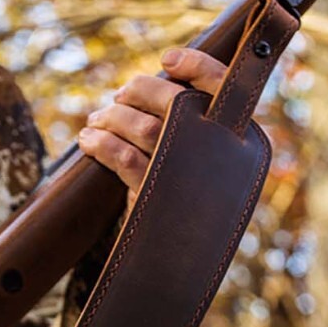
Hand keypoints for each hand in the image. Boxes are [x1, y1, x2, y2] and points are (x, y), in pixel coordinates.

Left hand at [76, 47, 228, 208]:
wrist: (177, 267)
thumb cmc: (184, 210)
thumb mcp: (197, 169)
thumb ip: (188, 131)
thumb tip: (154, 89)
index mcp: (239, 143)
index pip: (225, 87)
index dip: (198, 65)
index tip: (167, 59)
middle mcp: (220, 157)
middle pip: (176, 102)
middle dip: (140, 91)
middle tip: (118, 98)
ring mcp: (188, 178)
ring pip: (145, 128)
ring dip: (113, 118)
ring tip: (95, 121)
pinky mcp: (156, 197)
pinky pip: (124, 159)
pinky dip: (101, 144)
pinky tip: (87, 142)